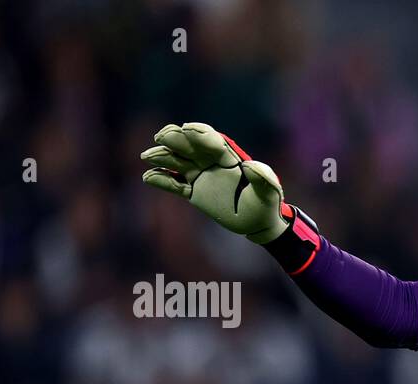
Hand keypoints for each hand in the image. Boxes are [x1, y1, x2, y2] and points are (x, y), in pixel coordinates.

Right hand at [141, 122, 289, 242]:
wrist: (257, 222)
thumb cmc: (266, 205)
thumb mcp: (269, 194)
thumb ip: (263, 179)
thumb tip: (251, 166)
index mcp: (230, 158)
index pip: (213, 142)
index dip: (200, 135)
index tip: (187, 128)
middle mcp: (211, 163)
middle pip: (190, 147)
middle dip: (176, 140)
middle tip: (161, 136)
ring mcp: (200, 176)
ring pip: (178, 162)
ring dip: (163, 157)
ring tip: (147, 156)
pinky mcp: (193, 191)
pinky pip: (174, 184)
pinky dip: (162, 180)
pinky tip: (148, 177)